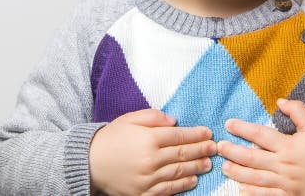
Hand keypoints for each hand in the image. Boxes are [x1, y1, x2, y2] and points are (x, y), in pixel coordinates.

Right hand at [89, 108, 216, 195]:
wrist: (89, 162)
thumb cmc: (111, 137)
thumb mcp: (130, 119)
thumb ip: (153, 117)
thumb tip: (175, 121)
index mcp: (148, 139)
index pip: (180, 136)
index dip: (197, 134)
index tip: (209, 133)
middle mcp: (150, 160)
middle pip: (183, 154)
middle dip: (201, 150)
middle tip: (214, 148)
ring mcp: (147, 179)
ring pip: (179, 173)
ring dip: (196, 168)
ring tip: (208, 164)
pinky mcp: (142, 193)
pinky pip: (167, 190)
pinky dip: (182, 186)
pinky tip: (192, 181)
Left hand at [217, 98, 304, 195]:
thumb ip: (297, 111)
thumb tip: (279, 101)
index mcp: (288, 146)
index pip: (260, 134)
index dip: (242, 129)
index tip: (228, 124)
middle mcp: (285, 165)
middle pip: (252, 158)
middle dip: (233, 152)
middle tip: (219, 147)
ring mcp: (287, 184)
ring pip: (256, 179)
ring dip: (238, 173)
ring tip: (225, 167)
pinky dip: (253, 194)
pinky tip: (242, 190)